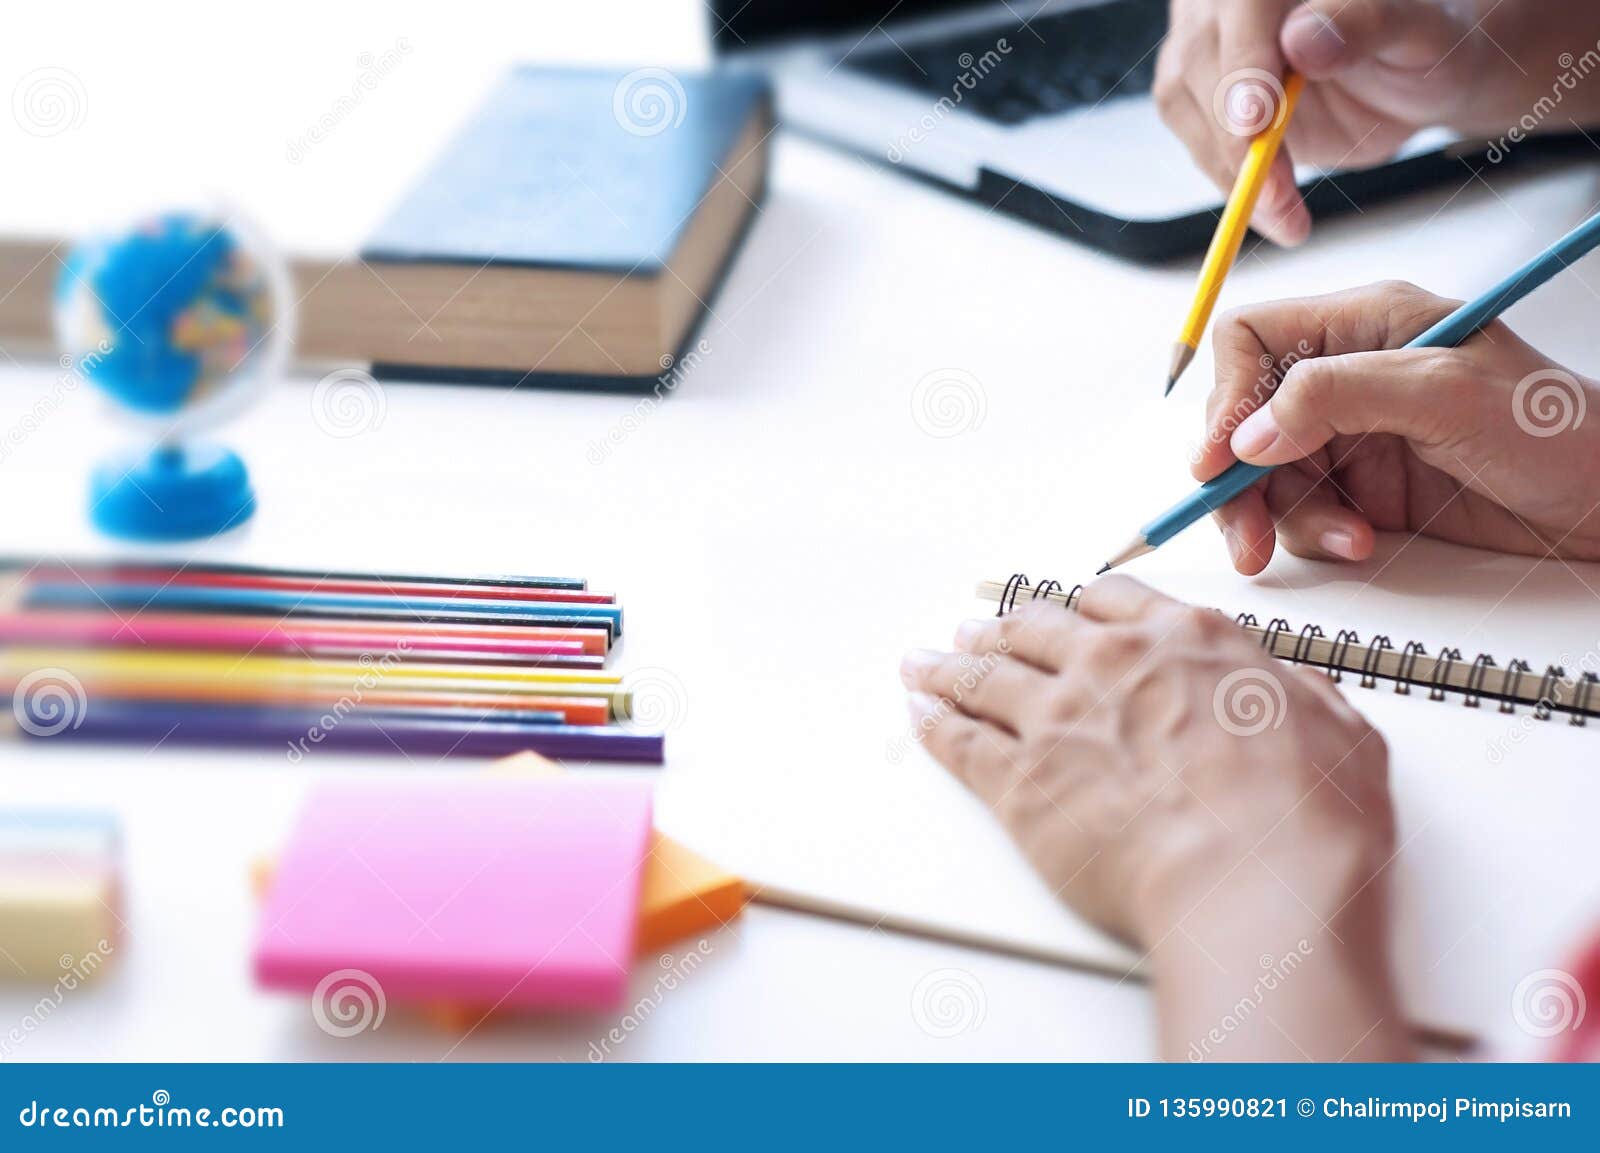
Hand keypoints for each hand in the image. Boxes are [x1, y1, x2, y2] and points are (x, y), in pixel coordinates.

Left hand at [901, 578, 1407, 1058]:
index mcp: (1186, 641)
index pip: (1115, 601)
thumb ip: (1302, 699)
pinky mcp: (1018, 779)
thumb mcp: (1337, 732)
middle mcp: (1112, 663)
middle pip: (1037, 629)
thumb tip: (1298, 693)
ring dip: (950, 667)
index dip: (1083, 607)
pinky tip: (921, 715)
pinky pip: (959, 739)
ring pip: (985, 675)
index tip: (1068, 611)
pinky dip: (934, 723)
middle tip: (979, 630)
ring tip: (926, 663)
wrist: (1250, 881)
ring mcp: (1057, 716)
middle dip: (1005, 628)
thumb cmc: (1304, 818)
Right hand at [1154, 0, 1485, 244]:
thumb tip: (1302, 40)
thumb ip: (1369, 25)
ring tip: (1281, 212)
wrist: (1411, 80)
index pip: (1244, 6)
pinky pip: (1195, 138)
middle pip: (1201, 59)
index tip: (1255, 122)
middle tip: (1275, 196)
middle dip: (1233, 137)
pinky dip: (1227, 180)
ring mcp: (1209, 41)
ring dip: (1227, 168)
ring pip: (1183, 102)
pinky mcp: (1199, 91)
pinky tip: (1270, 207)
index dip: (1244, 65)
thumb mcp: (1422, 33)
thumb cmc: (1424, 45)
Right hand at [1194, 280, 1599, 574]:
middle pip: (1243, 420)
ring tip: (1345, 541)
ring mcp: (1352, 435)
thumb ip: (1339, 396)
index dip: (1224, 398)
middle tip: (1246, 534)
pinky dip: (1318, 537)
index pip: (1250, 341)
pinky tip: (1362, 543)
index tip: (1219, 461)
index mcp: (1364, 323)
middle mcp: (1347, 375)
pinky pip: (1303, 513)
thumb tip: (1249, 434)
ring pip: (1265, 476)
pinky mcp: (1364, 489)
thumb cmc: (1556, 430)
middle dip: (1239, 481)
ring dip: (1287, 518)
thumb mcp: (1447, 394)